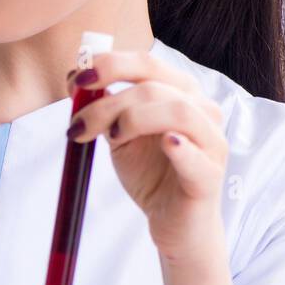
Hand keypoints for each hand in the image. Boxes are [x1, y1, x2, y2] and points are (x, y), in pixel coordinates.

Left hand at [65, 49, 227, 263]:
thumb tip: (74, 78)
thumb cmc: (149, 172)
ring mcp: (210, 141)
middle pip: (154, 86)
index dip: (109, 65)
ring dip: (133, 119)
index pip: (146, 63)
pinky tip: (166, 143)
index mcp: (179, 92)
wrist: (172, 221)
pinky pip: (198, 157)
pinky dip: (181, 147)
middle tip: (79, 123)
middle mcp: (201, 109)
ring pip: (177, 112)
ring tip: (110, 138)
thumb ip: (103, 107)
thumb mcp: (118, 135)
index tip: (76, 80)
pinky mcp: (210, 175)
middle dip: (109, 101)